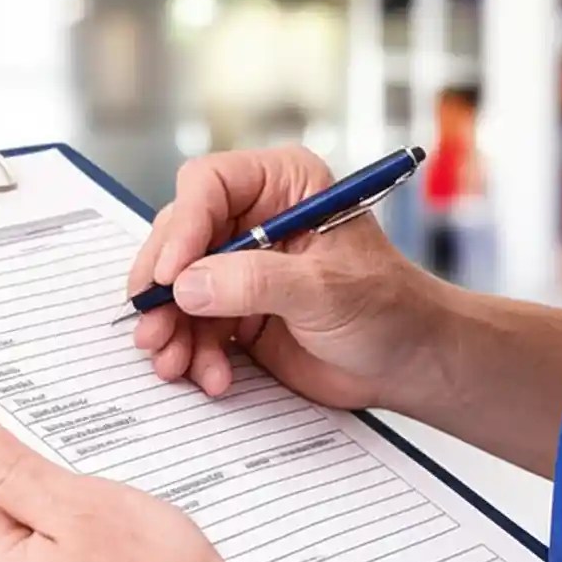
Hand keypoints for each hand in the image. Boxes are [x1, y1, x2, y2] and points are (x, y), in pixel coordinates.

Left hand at [0, 410, 228, 561]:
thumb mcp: (80, 508)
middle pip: (28, 517)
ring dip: (100, 526)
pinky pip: (90, 561)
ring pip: (65, 538)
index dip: (37, 472)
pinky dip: (116, 552)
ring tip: (136, 538)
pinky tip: (143, 557)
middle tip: (113, 511)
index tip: (69, 466)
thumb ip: (11, 471)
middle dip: (73, 501)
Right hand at [129, 146, 450, 412]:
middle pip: (181, 236)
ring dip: (171, 328)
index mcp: (283, 185)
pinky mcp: (234, 308)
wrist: (408, 364)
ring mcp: (240, 264)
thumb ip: (255, 282)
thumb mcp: (325, 290)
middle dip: (164, 287)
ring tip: (173, 363)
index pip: (209, 185)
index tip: (172, 276)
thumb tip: (188, 285)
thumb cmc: (389, 309)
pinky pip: (192, 324)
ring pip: (179, 286)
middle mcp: (255, 217)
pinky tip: (211, 376)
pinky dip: (192, 352)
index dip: (182, 227)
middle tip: (152, 326)